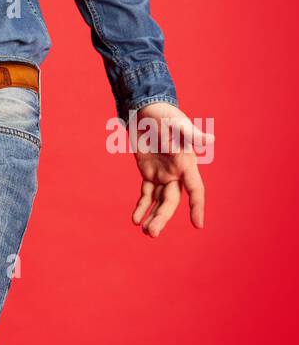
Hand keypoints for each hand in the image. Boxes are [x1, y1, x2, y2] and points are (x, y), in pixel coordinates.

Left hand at [128, 101, 211, 236]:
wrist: (145, 110)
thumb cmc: (164, 114)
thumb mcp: (176, 123)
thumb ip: (191, 134)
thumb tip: (210, 140)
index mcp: (186, 163)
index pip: (195, 189)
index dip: (197, 206)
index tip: (197, 225)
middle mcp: (176, 172)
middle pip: (172, 201)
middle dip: (163, 217)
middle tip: (152, 233)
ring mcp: (162, 174)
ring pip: (159, 201)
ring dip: (153, 216)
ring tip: (145, 231)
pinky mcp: (148, 172)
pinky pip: (146, 194)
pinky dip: (141, 207)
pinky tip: (135, 220)